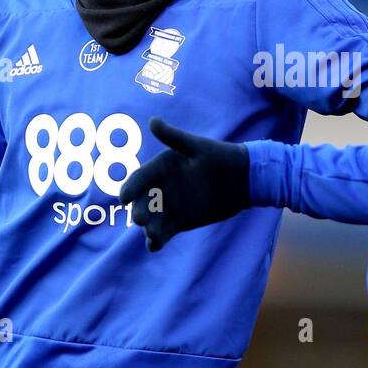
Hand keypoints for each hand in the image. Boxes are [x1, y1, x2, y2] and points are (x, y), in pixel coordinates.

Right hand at [119, 117, 249, 251]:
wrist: (243, 179)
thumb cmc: (220, 156)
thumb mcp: (197, 146)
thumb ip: (174, 138)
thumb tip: (152, 121)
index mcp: (160, 167)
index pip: (139, 179)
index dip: (131, 188)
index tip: (124, 198)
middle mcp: (161, 187)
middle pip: (143, 202)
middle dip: (139, 211)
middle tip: (140, 219)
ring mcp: (169, 206)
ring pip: (152, 219)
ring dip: (149, 227)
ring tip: (152, 234)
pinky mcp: (179, 222)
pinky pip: (163, 232)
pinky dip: (157, 240)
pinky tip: (154, 246)